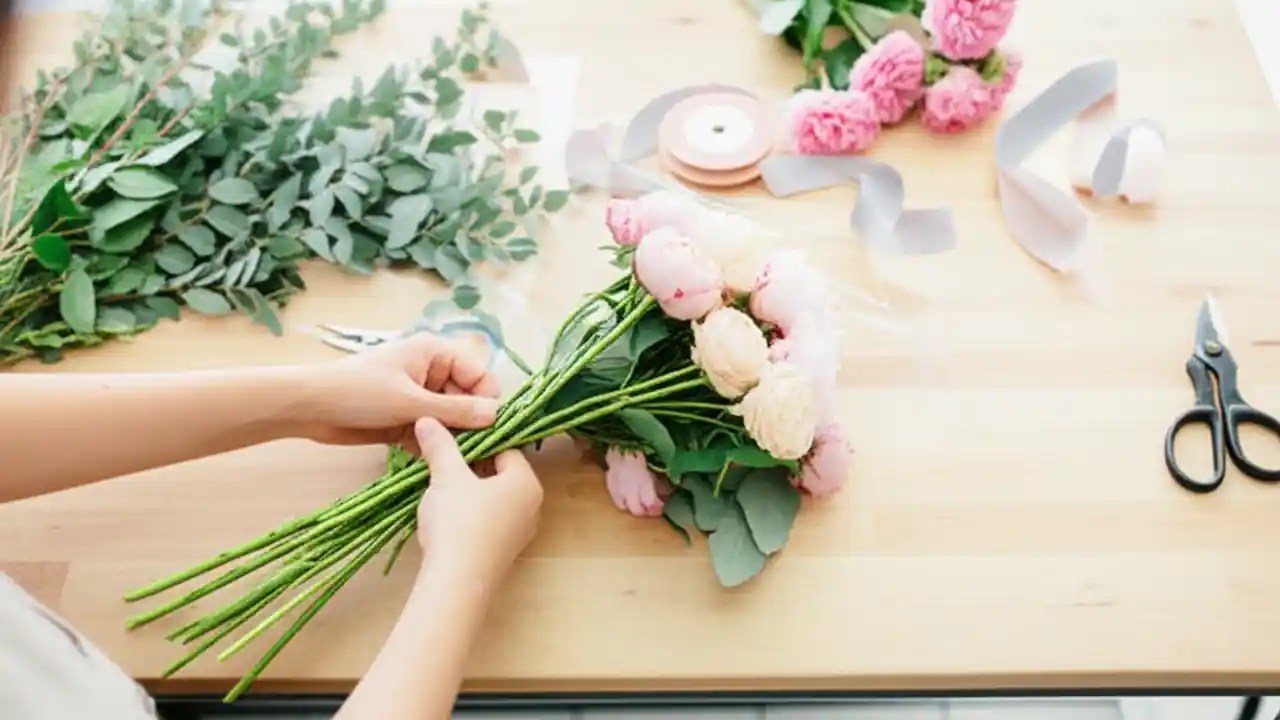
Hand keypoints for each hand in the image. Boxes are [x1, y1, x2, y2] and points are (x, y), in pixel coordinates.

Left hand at [292, 333, 501, 447]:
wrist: (309, 409)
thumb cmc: (359, 392)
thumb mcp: (411, 402)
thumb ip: (455, 411)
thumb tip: (497, 416)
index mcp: (435, 354)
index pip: (479, 376)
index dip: (488, 401)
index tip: (494, 430)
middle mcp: (431, 373)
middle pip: (467, 400)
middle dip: (470, 425)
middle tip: (474, 453)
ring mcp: (418, 398)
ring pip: (450, 421)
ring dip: (451, 440)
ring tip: (452, 460)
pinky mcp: (405, 420)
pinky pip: (431, 434)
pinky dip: (432, 447)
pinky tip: (430, 462)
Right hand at [413, 418, 543, 585]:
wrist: (457, 583)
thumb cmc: (459, 522)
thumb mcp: (446, 477)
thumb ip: (440, 446)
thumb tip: (428, 419)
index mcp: (526, 482)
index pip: (505, 449)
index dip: (476, 442)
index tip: (451, 441)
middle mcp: (531, 506)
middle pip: (500, 474)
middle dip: (470, 467)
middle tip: (441, 463)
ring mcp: (519, 533)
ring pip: (493, 500)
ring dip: (468, 492)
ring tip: (439, 489)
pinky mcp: (504, 553)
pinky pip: (489, 523)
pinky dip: (470, 515)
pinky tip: (446, 519)